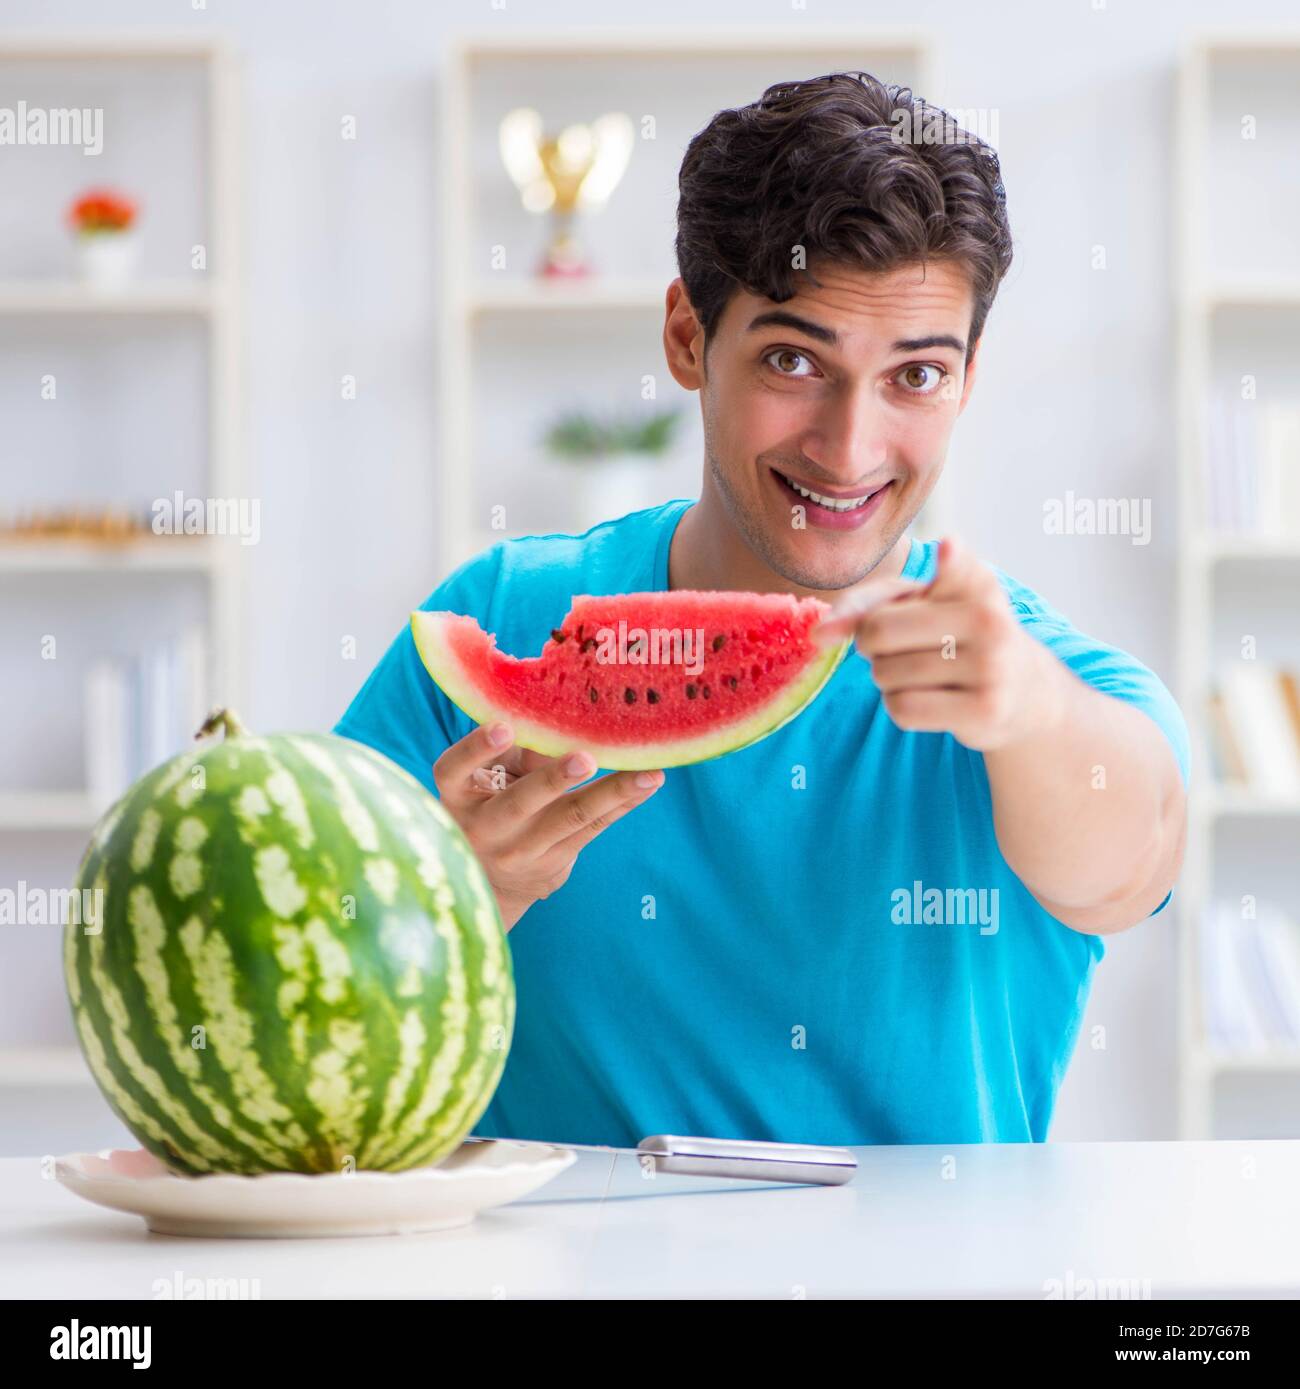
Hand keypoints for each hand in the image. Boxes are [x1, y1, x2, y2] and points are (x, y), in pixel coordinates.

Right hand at [432, 722, 663, 930]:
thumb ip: (516, 752)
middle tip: (585, 759)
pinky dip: (623, 802)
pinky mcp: (555, 862)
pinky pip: (594, 827)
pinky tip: (648, 783)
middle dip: (553, 780)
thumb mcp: (487, 778)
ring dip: (611, 792)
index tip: (504, 727)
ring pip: (570, 818)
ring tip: (646, 774)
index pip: (454, 768)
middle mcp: (483, 827)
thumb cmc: (491, 804)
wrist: (491, 881)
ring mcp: (520, 850)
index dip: (477, 748)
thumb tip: (560, 712)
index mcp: (457, 795)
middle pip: (520, 802)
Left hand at [813, 535, 1067, 751]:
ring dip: (888, 679)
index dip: (896, 595)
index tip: (933, 564)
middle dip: (873, 646)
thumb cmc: (953, 636)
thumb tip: (820, 633)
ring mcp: (992, 667)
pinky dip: (900, 706)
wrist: (1021, 691)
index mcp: (974, 583)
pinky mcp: (985, 710)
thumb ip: (861, 605)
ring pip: (886, 674)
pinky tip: (930, 700)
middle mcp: (990, 619)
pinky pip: (902, 709)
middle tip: (904, 650)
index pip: (918, 580)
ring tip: (924, 674)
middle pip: (877, 633)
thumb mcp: (916, 603)